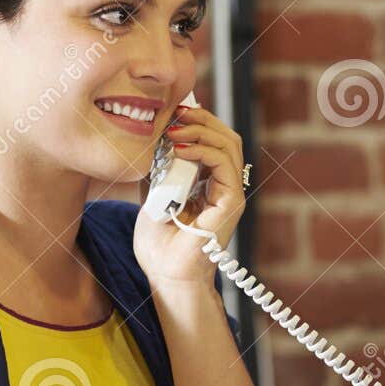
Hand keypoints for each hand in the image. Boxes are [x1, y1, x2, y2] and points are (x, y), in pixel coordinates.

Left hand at [133, 102, 247, 290]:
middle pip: (227, 136)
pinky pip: (224, 165)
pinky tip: (178, 148)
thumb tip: (152, 136)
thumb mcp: (153, 192)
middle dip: (201, 119)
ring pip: (229, 145)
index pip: (214, 139)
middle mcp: (225, 186)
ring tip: (173, 129)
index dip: (197, 121)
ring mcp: (231, 194)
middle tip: (174, 113)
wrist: (165, 274)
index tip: (171, 111)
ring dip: (201, 130)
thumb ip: (159, 166)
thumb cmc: (159, 242)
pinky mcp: (231, 204)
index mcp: (211, 182)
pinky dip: (202, 150)